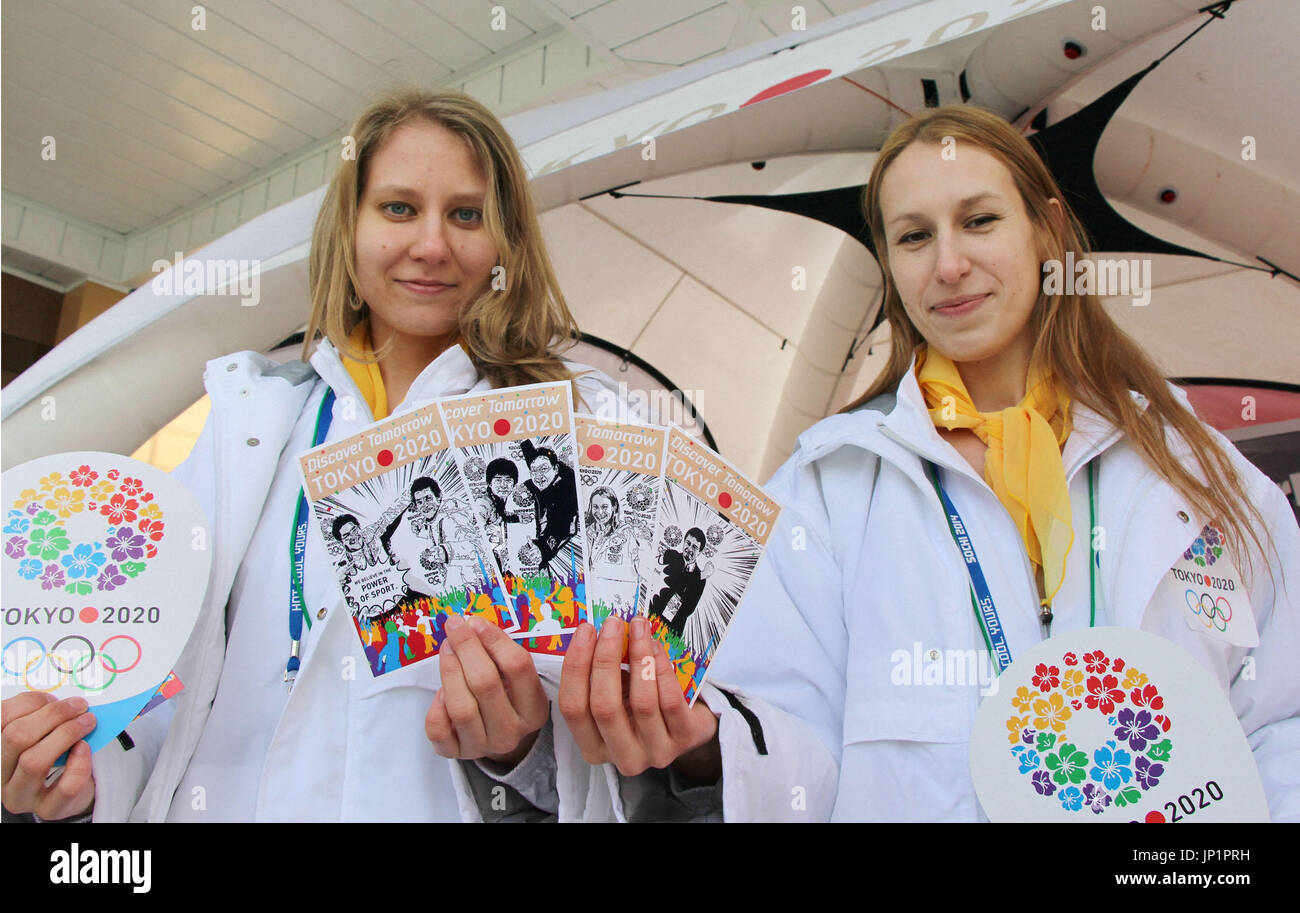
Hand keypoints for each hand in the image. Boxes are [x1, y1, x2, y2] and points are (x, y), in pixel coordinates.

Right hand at [2, 693, 96, 819]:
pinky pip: (65, 787)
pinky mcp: (47, 809)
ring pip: (34, 762)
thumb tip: (56, 701)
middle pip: (16, 737)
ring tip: (87, 722)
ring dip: (66, 734)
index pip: (1, 718)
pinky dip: (79, 763)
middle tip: (79, 706)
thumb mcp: (41, 728)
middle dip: (53, 715)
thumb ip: (40, 712)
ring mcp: (21, 795)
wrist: (70, 785)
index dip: (29, 702)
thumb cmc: (53, 750)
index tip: (53, 697)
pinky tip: (85, 748)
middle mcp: (0, 774)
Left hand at [426, 615, 548, 766]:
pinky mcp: (456, 753)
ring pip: (461, 707)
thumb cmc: (506, 697)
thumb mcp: (515, 679)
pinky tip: (441, 691)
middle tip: (455, 627)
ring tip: (446, 649)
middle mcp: (512, 731)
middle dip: (467, 648)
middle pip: (486, 684)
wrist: (496, 737)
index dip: (495, 639)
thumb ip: (502, 654)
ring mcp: (484, 746)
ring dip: (450, 670)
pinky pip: (440, 730)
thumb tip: (472, 624)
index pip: (518, 667)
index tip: (477, 622)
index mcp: (534, 708)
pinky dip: (436, 707)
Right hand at [558, 616, 719, 781]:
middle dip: (606, 658)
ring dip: (638, 657)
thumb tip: (594, 630)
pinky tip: (656, 647)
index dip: (576, 666)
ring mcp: (655, 751)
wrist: (690, 720)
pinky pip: (670, 700)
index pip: (572, 708)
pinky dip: (661, 669)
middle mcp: (622, 756)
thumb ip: (601, 672)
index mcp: (594, 746)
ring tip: (638, 628)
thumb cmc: (642, 701)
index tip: (585, 631)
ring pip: (641, 702)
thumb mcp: (615, 692)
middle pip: (604, 706)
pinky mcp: (684, 739)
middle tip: (612, 624)